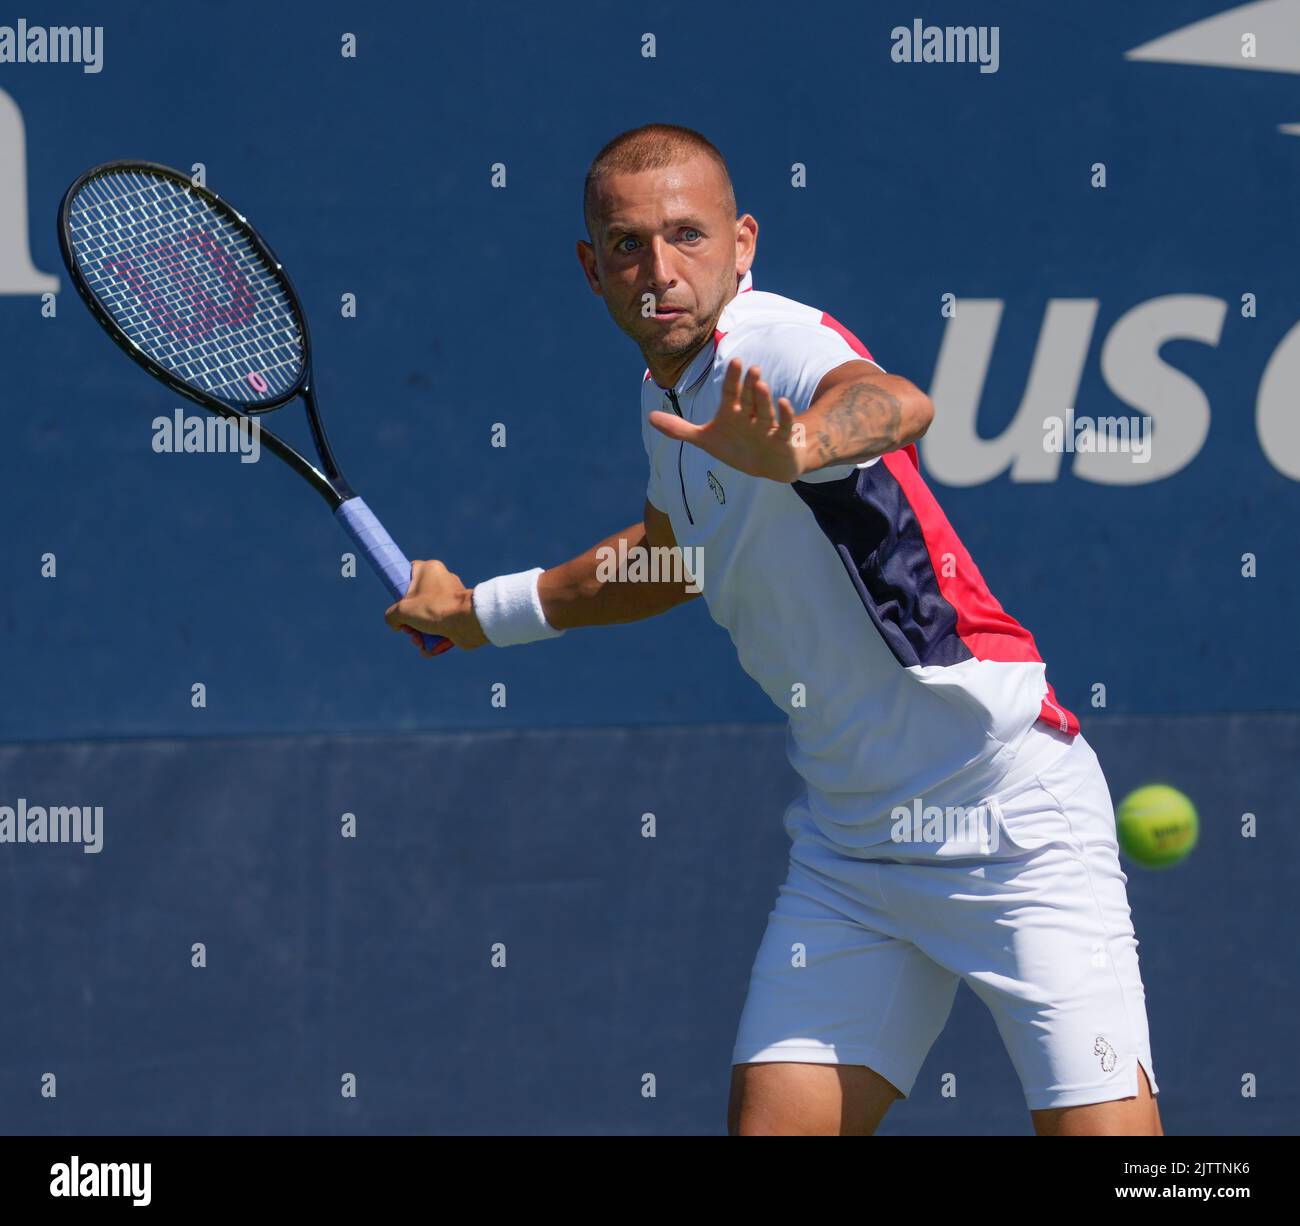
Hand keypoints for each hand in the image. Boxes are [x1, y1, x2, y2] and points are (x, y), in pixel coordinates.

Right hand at [384, 559, 488, 654]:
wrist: (468, 622)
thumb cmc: (435, 609)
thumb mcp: (403, 611)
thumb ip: (392, 616)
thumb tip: (396, 624)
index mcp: (430, 569)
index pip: (409, 572)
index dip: (400, 588)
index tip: (399, 603)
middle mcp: (442, 580)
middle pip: (416, 601)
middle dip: (410, 621)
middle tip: (410, 629)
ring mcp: (451, 597)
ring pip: (428, 616)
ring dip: (420, 633)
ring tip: (421, 641)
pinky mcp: (458, 613)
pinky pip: (441, 625)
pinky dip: (434, 639)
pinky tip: (430, 648)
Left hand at [647, 358, 803, 482]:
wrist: (766, 465)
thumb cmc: (735, 447)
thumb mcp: (705, 440)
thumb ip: (679, 429)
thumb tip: (650, 417)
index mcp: (733, 411)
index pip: (731, 392)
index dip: (732, 379)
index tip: (735, 361)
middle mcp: (750, 415)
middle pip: (748, 398)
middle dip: (749, 385)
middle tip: (752, 368)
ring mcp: (766, 427)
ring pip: (764, 411)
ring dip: (763, 399)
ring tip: (762, 385)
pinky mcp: (781, 439)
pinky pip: (784, 426)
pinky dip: (785, 416)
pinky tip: (785, 403)